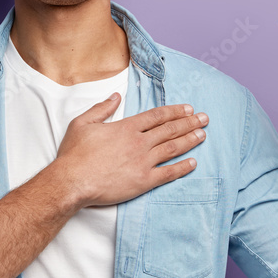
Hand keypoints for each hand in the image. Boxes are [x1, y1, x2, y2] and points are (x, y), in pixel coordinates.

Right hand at [53, 94, 208, 208]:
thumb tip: (116, 96)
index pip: (156, 116)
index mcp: (126, 127)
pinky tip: (193, 163)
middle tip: (204, 119)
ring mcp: (143, 162)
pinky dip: (182, 167)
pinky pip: (168, 173)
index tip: (188, 109)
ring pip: (173, 148)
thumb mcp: (82, 123)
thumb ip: (102, 108)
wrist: (72, 181)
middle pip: (169, 129)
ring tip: (202, 135)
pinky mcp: (143, 181)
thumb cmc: (74, 154)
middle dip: (189, 122)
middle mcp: (139, 142)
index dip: (174, 111)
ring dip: (190, 140)